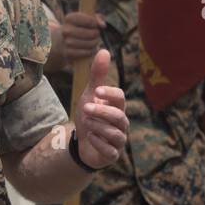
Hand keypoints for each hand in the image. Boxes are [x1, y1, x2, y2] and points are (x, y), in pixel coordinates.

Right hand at [60, 11, 104, 61]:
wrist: (62, 41)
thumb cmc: (78, 28)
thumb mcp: (85, 18)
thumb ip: (96, 18)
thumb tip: (102, 25)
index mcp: (70, 18)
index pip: (89, 21)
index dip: (96, 24)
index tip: (99, 25)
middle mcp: (66, 30)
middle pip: (92, 34)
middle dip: (96, 34)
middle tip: (96, 34)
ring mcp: (66, 42)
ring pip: (90, 44)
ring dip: (95, 43)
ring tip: (93, 41)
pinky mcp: (68, 53)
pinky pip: (86, 53)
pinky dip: (91, 51)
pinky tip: (91, 48)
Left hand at [73, 49, 127, 168]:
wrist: (83, 142)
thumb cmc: (90, 115)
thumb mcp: (90, 94)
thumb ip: (97, 75)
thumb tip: (104, 50)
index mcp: (117, 107)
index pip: (120, 97)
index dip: (109, 94)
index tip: (96, 91)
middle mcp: (121, 123)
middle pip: (118, 117)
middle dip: (101, 112)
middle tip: (85, 108)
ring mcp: (118, 139)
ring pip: (115, 134)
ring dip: (98, 127)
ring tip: (86, 123)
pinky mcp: (113, 154)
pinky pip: (110, 151)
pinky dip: (99, 144)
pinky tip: (90, 137)